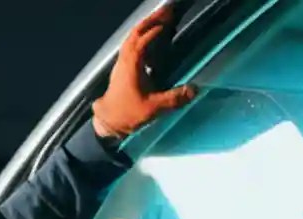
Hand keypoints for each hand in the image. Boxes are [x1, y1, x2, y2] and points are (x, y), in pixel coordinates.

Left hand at [92, 2, 197, 139]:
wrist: (108, 122)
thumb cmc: (127, 114)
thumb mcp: (152, 108)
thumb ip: (174, 98)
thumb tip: (194, 90)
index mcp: (131, 65)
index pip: (143, 41)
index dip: (155, 30)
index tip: (168, 22)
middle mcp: (124, 60)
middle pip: (136, 32)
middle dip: (152, 20)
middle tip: (167, 10)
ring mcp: (122, 62)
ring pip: (132, 37)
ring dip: (147, 26)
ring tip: (162, 18)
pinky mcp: (122, 68)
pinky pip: (131, 46)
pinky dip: (142, 37)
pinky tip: (152, 39)